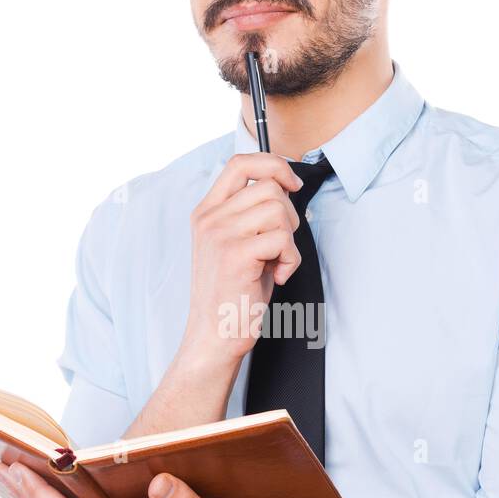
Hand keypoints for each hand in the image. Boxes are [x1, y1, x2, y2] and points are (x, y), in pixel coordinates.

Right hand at [180, 152, 303, 369]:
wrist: (215, 335)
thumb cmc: (233, 293)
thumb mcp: (237, 243)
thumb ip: (251, 213)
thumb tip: (285, 187)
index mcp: (207, 211)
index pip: (239, 162)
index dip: (272, 164)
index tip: (291, 184)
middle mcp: (209, 218)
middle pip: (268, 186)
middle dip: (289, 214)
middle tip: (281, 245)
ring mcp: (219, 234)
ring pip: (278, 210)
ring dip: (290, 238)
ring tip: (277, 262)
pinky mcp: (235, 255)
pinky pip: (282, 239)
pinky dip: (291, 259)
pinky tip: (278, 275)